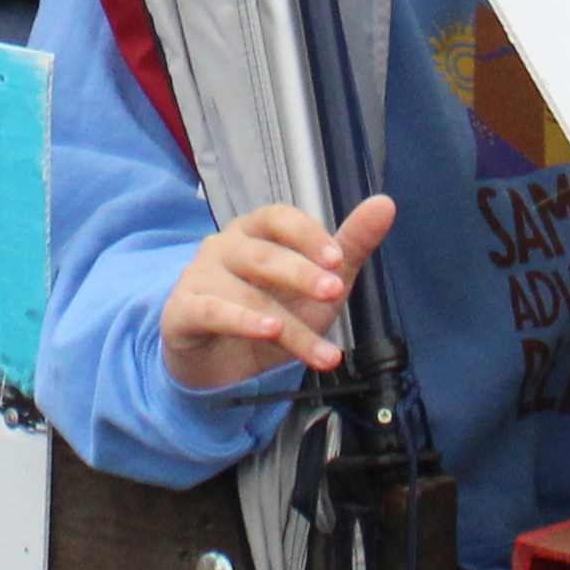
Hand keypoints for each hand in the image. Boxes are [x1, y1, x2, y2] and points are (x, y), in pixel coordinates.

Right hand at [158, 193, 397, 393]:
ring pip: (247, 294)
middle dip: (301, 274)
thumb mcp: (318, 285)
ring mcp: (199, 277)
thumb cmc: (270, 312)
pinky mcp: (183, 311)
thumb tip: (386, 204)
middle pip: (263, 254)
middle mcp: (223, 247)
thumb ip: (349, 247)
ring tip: (316, 346)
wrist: (219, 364)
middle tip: (334, 292)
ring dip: (288, 324)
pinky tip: (269, 332)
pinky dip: (243, 322)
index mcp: (254, 232)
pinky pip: (214, 312)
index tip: (338, 259)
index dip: (308, 234)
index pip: (278, 218)